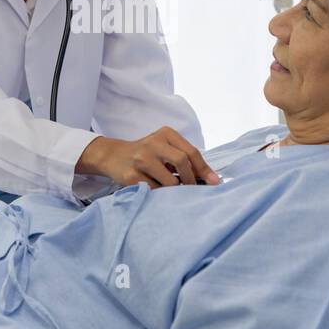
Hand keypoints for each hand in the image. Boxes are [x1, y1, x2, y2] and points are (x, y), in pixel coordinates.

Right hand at [76, 126, 220, 188]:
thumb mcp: (164, 148)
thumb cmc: (146, 154)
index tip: (214, 182)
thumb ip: (184, 158)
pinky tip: (158, 191)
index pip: (191, 151)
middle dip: (191, 180)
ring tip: (172, 190)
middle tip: (193, 190)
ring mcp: (141, 159)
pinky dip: (161, 195)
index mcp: (165, 134)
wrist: (113, 156)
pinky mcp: (131, 176)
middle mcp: (153, 143)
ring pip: (170, 181)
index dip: (204, 168)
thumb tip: (209, 177)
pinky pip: (155, 191)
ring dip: (175, 190)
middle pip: (182, 162)